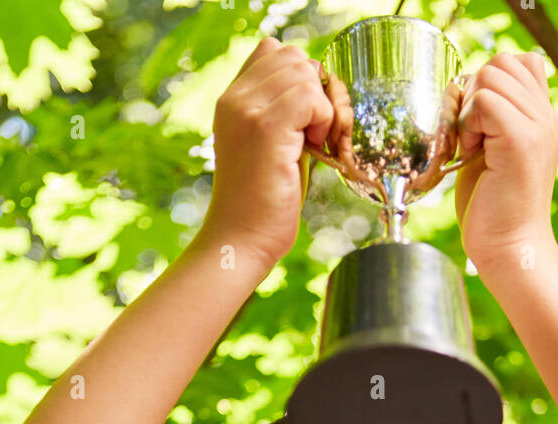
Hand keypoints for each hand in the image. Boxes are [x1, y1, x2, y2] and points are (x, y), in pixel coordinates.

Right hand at [197, 36, 338, 271]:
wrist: (241, 239)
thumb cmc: (262, 203)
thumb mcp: (272, 146)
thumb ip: (285, 113)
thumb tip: (321, 88)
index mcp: (233, 99)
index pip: (274, 51)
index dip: (302, 77)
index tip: (308, 118)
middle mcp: (235, 98)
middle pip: (294, 56)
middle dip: (319, 89)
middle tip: (320, 132)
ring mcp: (248, 110)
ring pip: (305, 73)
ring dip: (324, 108)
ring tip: (316, 144)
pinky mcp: (266, 128)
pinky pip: (311, 97)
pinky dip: (324, 120)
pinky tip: (315, 148)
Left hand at [453, 52, 557, 276]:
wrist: (510, 249)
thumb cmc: (493, 210)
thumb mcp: (490, 154)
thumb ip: (489, 119)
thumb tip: (463, 88)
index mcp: (541, 119)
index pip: (521, 62)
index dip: (490, 81)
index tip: (478, 122)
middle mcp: (546, 118)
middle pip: (503, 62)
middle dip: (475, 90)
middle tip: (471, 136)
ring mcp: (538, 126)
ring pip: (493, 74)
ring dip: (470, 106)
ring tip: (472, 145)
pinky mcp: (521, 140)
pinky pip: (486, 100)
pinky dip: (468, 122)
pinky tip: (470, 152)